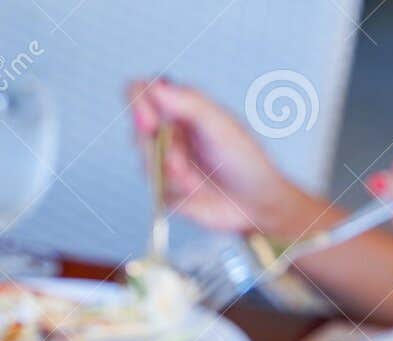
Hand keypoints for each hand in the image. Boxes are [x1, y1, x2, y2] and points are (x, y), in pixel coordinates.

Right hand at [128, 79, 316, 235]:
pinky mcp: (166, 189)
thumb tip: (155, 88)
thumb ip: (189, 103)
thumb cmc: (244, 158)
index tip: (149, 123)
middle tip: (180, 162)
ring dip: (171, 173)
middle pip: (137, 131)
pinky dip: (175, 192)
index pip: (139, 91)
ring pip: (145, 162)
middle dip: (162, 149)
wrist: (256, 202)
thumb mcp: (220, 125)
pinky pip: (156, 189)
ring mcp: (163, 161)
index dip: (137, 103)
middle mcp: (165, 131)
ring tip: (195, 180)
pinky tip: (196, 192)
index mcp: (177, 107)